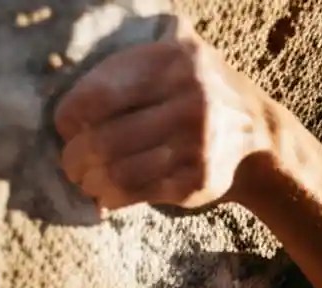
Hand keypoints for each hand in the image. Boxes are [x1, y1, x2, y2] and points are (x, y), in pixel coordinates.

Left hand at [53, 16, 272, 212]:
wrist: (254, 130)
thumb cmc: (193, 90)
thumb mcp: (172, 55)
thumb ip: (128, 64)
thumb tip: (67, 99)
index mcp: (172, 62)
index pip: (97, 96)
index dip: (69, 117)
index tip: (67, 127)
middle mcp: (189, 100)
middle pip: (104, 140)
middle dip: (74, 157)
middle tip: (69, 163)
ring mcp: (196, 144)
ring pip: (117, 172)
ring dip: (89, 181)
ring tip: (84, 180)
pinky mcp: (197, 180)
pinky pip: (137, 193)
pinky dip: (111, 198)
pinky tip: (105, 194)